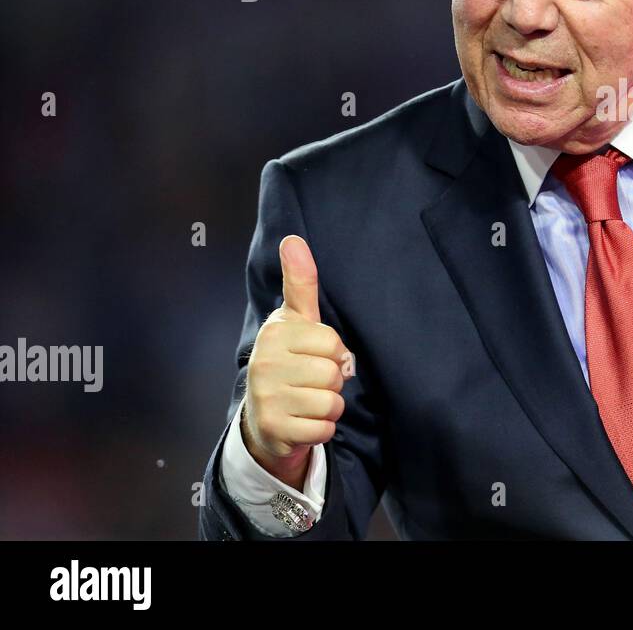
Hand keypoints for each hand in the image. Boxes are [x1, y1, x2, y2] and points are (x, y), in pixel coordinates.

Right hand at [240, 235, 351, 490]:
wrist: (263, 419)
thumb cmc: (288, 362)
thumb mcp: (296, 321)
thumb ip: (300, 282)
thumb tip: (294, 239)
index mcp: (274, 333)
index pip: (333, 343)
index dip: (333, 353)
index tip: (315, 356)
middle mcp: (265, 363)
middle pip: (334, 373)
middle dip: (332, 381)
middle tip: (311, 382)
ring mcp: (266, 398)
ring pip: (332, 402)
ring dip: (328, 406)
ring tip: (308, 402)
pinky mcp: (274, 429)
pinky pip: (323, 429)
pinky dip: (321, 429)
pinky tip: (303, 422)